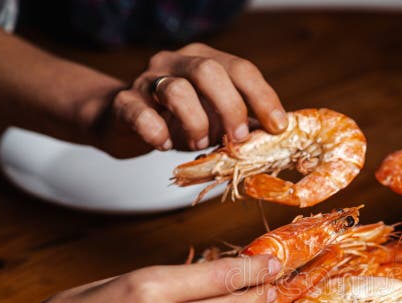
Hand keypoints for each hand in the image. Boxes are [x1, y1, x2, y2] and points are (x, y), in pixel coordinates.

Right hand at [88, 43, 286, 156]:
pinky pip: (140, 115)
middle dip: (231, 107)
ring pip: (176, 90)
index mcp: (204, 60)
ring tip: (198, 142)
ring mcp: (147, 80)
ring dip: (195, 123)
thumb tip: (278, 133)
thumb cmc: (178, 121)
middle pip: (209, 72)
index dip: (262, 97)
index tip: (278, 126)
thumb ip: (243, 121)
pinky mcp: (124, 103)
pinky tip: (165, 143)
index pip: (241, 69)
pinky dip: (157, 133)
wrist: (123, 122)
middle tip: (238, 138)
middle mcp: (175, 63)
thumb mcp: (216, 119)